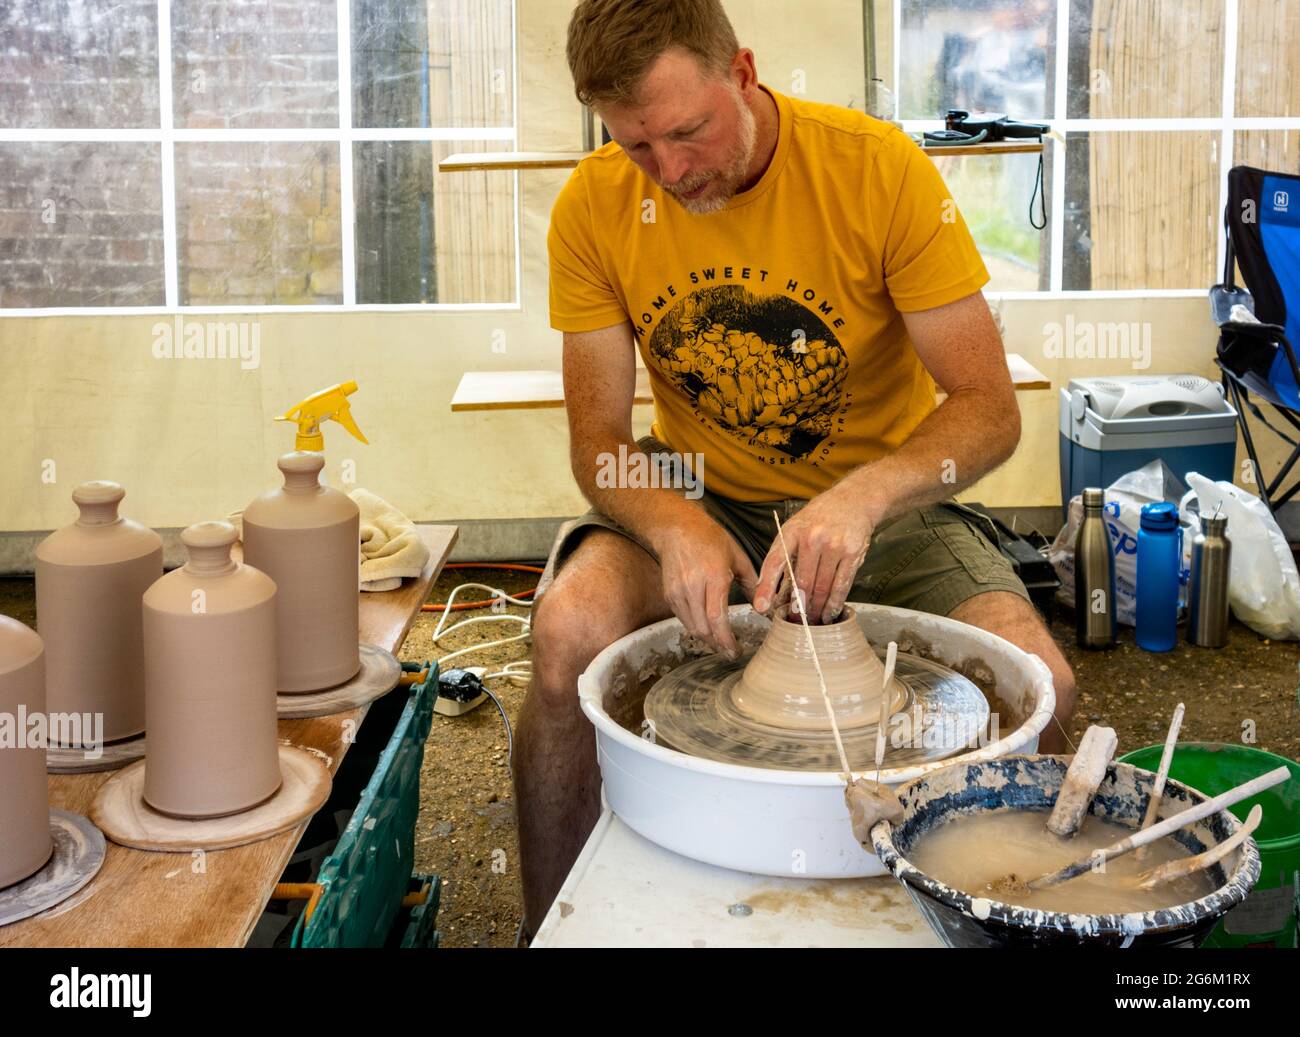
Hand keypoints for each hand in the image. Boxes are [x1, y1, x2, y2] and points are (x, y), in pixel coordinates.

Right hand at [653, 512, 757, 658]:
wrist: (677, 529)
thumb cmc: (710, 539)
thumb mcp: (738, 557)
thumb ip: (752, 583)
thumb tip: (763, 606)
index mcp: (713, 576)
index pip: (717, 618)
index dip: (726, 639)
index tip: (737, 650)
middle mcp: (692, 587)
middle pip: (703, 628)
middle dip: (719, 645)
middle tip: (732, 652)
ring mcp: (678, 592)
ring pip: (692, 628)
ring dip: (707, 640)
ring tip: (721, 643)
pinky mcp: (670, 595)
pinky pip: (684, 619)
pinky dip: (697, 627)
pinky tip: (708, 628)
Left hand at [752, 485, 880, 623]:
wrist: (852, 501)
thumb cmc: (818, 519)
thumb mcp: (795, 529)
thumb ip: (783, 556)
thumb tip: (771, 592)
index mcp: (792, 532)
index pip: (774, 563)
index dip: (766, 588)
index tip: (761, 608)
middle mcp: (813, 538)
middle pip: (802, 582)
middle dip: (797, 607)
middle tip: (795, 622)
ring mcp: (835, 545)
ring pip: (822, 588)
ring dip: (816, 609)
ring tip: (812, 622)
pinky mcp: (853, 553)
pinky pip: (841, 586)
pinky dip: (834, 604)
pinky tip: (829, 613)